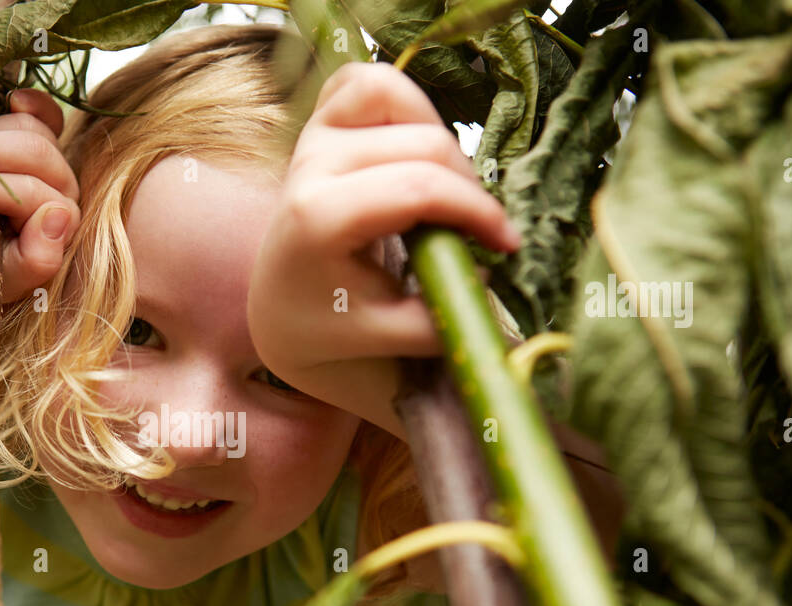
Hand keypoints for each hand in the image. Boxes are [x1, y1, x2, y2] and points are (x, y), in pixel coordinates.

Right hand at [0, 88, 81, 302]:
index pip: (36, 195)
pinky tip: (13, 99)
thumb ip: (36, 258)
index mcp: (61, 228)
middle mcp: (64, 192)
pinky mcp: (40, 139)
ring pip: (29, 128)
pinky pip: (47, 113)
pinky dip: (32, 103)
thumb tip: (57, 216)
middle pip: (36, 153)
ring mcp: (53, 164)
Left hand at [247, 61, 519, 438]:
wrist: (284, 313)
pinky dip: (403, 105)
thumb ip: (441, 315)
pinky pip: (368, 82)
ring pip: (395, 92)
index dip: (476, 210)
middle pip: (424, 144)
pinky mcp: (319, 124)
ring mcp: (312, 138)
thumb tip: (491, 282)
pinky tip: (415, 154)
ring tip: (444, 194)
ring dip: (437, 139)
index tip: (507, 247)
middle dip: (467, 188)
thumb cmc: (333, 328)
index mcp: (317, 219)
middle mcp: (311, 167)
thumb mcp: (386, 336)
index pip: (417, 188)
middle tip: (478, 234)